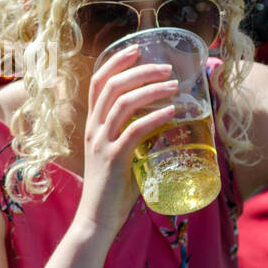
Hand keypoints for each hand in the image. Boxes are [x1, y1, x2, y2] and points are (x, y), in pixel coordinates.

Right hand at [73, 45, 179, 237]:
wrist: (97, 219)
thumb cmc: (113, 190)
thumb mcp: (120, 155)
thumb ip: (135, 137)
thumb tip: (165, 123)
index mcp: (93, 125)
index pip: (98, 83)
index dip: (116, 62)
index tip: (137, 48)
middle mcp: (94, 129)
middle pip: (111, 86)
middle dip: (139, 71)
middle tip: (166, 67)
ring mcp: (102, 143)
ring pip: (122, 104)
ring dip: (151, 90)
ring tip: (174, 85)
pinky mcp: (113, 160)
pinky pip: (134, 131)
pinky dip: (154, 117)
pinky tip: (172, 112)